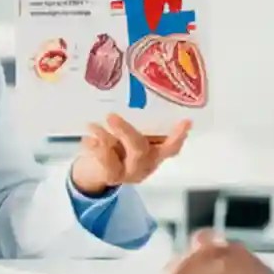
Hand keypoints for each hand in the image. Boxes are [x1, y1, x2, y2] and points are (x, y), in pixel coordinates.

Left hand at [70, 114, 190, 195]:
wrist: (94, 172)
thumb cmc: (116, 145)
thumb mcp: (128, 134)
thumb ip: (136, 124)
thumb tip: (134, 96)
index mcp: (156, 152)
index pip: (172, 146)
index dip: (179, 135)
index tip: (186, 121)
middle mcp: (147, 164)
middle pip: (142, 149)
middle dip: (126, 132)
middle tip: (111, 116)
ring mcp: (130, 173)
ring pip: (122, 156)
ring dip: (106, 138)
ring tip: (92, 126)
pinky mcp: (113, 177)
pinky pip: (107, 163)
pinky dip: (96, 149)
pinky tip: (88, 140)